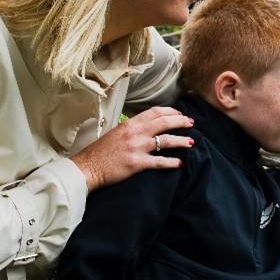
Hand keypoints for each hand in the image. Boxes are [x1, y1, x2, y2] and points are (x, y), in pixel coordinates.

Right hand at [70, 106, 194, 190]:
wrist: (88, 167)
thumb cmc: (101, 152)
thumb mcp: (116, 133)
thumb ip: (132, 129)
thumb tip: (147, 128)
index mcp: (130, 124)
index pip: (155, 112)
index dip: (170, 111)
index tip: (180, 114)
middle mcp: (135, 133)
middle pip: (164, 122)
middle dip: (181, 122)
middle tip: (191, 124)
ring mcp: (137, 147)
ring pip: (166, 140)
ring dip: (181, 141)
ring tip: (192, 142)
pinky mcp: (137, 163)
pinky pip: (159, 161)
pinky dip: (172, 162)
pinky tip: (180, 163)